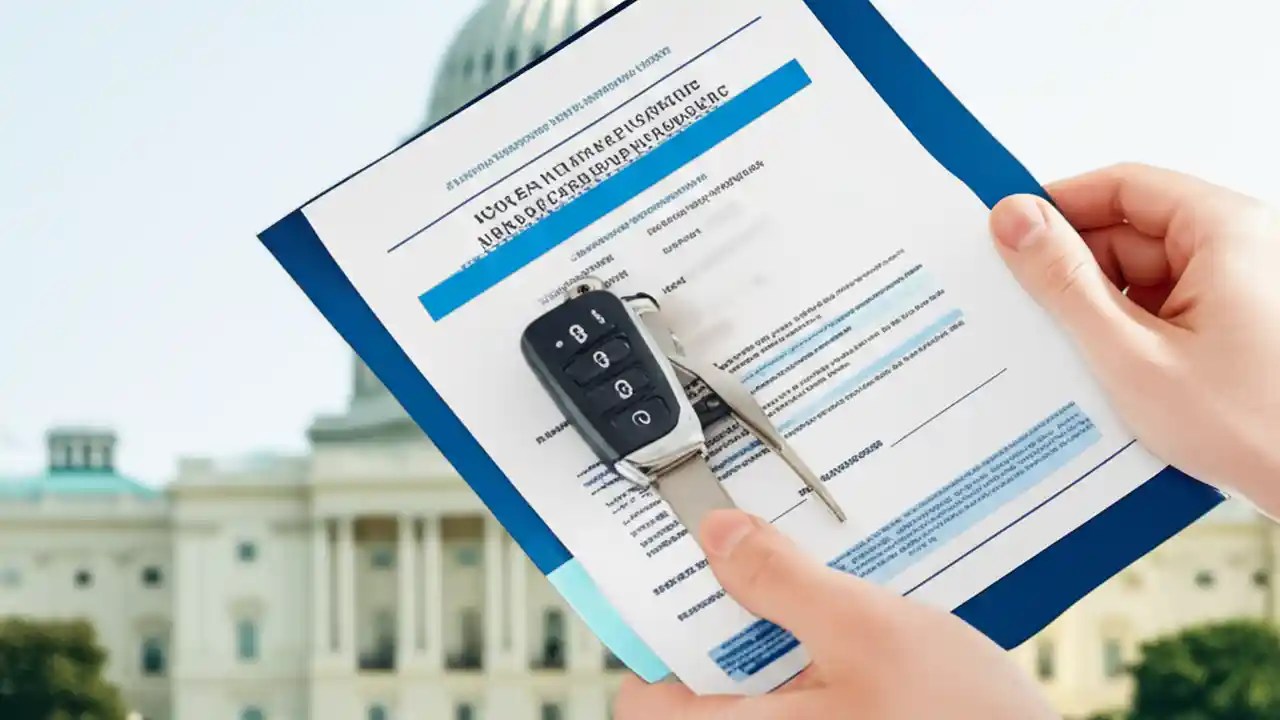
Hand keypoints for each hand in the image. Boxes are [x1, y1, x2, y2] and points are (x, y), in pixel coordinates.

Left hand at [615, 510, 1057, 719]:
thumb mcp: (865, 630)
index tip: (680, 578)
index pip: (642, 701)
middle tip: (759, 564)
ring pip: (757, 688)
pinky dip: (813, 662)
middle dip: (728, 620)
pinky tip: (851, 631)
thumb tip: (715, 537)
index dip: (652, 637)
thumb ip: (781, 581)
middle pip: (703, 684)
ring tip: (815, 592)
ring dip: (776, 636)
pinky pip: (802, 701)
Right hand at [989, 163, 1279, 515]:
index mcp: (1226, 232)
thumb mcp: (1131, 354)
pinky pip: (1170, 310)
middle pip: (1131, 235)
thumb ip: (1065, 283)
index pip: (1123, 187)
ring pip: (1146, 278)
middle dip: (1078, 275)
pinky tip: (1115, 376)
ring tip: (1081, 361)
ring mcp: (1245, 288)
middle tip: (1031, 315)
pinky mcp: (1242, 326)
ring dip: (1105, 314)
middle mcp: (1243, 248)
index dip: (1059, 208)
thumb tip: (1015, 222)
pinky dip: (1135, 337)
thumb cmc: (1255, 429)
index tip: (1008, 237)